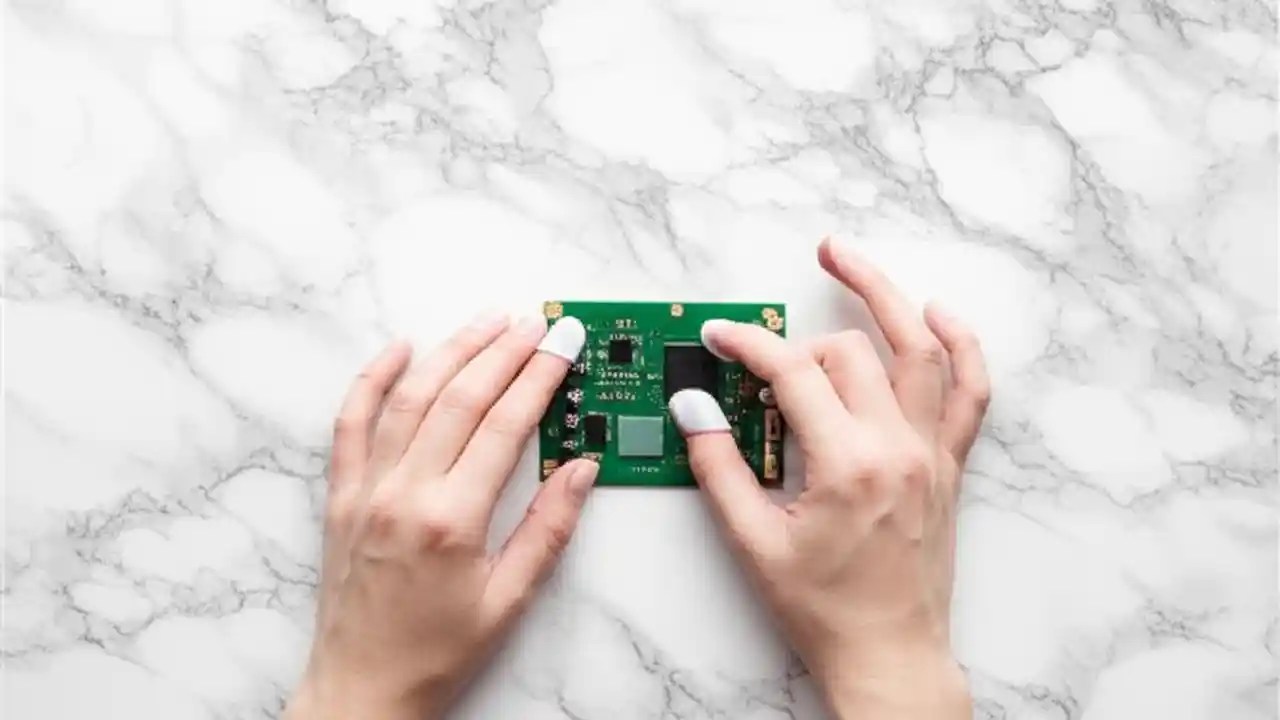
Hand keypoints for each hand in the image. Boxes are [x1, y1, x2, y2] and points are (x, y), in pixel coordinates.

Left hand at [286, 313, 592, 719]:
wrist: (361, 693)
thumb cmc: (435, 655)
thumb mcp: (509, 600)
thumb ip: (548, 529)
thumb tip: (581, 468)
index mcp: (451, 520)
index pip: (503, 426)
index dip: (539, 377)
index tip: (563, 344)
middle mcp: (404, 494)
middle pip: (458, 398)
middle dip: (503, 352)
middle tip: (535, 324)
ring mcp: (366, 490)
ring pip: (409, 398)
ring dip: (450, 352)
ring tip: (486, 321)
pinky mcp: (341, 497)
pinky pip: (351, 423)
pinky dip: (372, 379)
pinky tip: (399, 350)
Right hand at [668, 238, 989, 718]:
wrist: (889, 656)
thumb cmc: (825, 610)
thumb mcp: (753, 541)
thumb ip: (720, 466)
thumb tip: (692, 408)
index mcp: (848, 465)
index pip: (791, 375)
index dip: (747, 346)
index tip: (720, 338)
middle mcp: (898, 447)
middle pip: (847, 353)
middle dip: (795, 345)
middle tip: (760, 362)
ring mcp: (932, 453)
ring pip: (919, 350)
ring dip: (883, 298)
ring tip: (847, 260)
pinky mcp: (949, 465)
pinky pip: (970, 392)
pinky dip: (961, 347)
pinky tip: (939, 316)